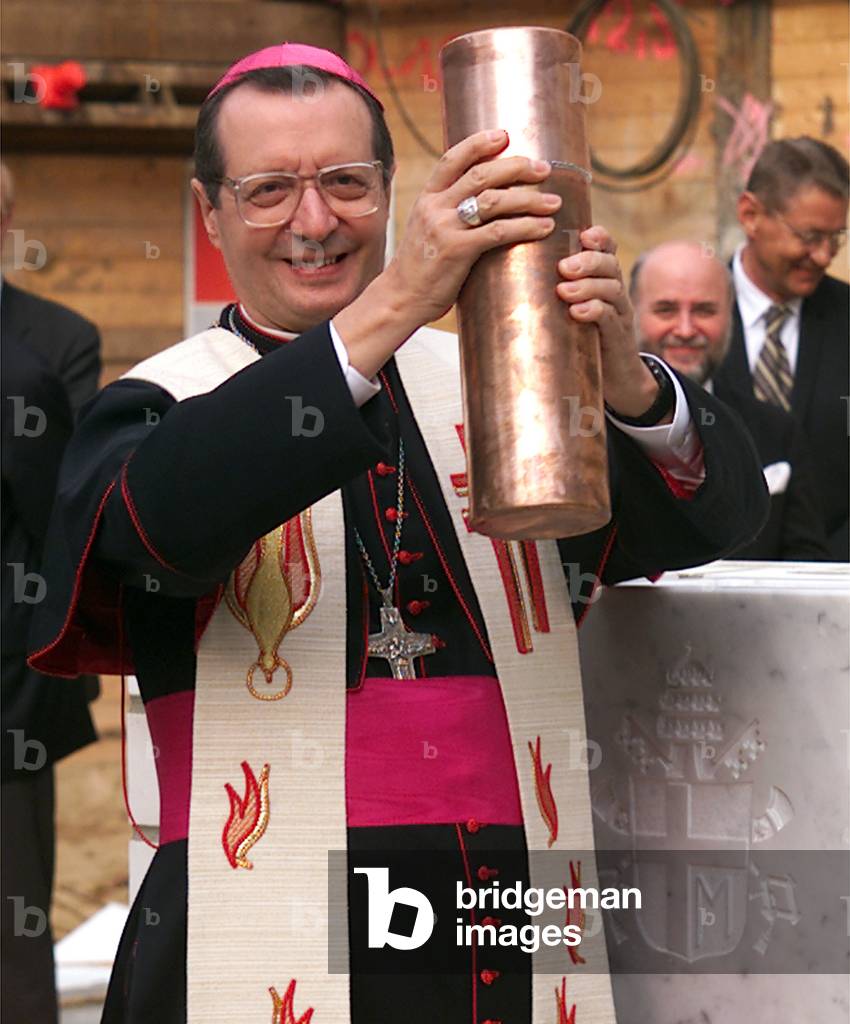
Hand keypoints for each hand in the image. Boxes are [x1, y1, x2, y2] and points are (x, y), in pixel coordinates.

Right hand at [381, 129, 561, 328]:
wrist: (401, 298)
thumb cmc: (420, 267)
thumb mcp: (427, 229)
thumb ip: (449, 211)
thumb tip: (481, 198)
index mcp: (427, 197)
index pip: (453, 158)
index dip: (479, 143)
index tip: (505, 135)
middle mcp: (435, 207)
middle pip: (481, 174)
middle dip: (517, 167)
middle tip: (543, 169)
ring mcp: (445, 227)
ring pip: (493, 200)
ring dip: (529, 199)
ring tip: (553, 202)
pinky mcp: (457, 251)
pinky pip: (497, 232)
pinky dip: (525, 227)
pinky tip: (543, 228)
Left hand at [556, 226, 663, 419]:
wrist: (615, 381)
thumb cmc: (580, 341)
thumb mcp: (565, 312)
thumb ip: (545, 295)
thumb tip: (494, 281)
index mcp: (601, 280)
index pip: (606, 248)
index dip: (598, 237)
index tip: (582, 234)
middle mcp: (614, 292)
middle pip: (609, 264)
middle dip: (587, 260)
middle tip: (563, 266)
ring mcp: (619, 314)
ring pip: (612, 288)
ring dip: (588, 286)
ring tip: (563, 290)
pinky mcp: (619, 337)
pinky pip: (611, 319)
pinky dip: (595, 312)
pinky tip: (577, 313)